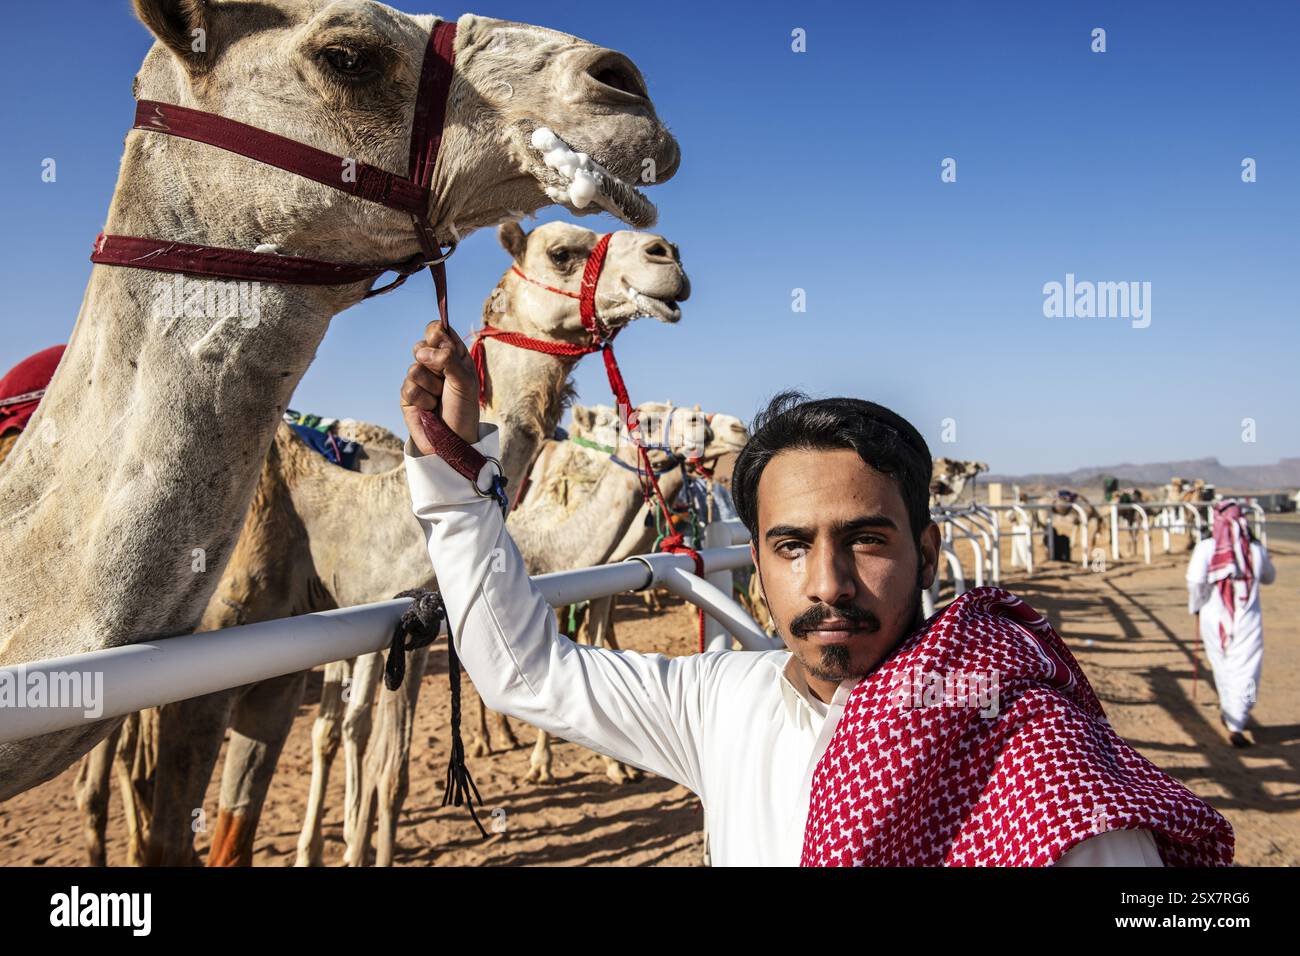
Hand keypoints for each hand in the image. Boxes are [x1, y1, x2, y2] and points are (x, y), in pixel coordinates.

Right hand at [400, 320, 479, 455]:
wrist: (454, 439)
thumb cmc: (464, 409)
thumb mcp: (464, 381)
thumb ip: (448, 360)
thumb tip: (420, 352)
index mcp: (452, 355)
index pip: (438, 330)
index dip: (437, 334)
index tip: (443, 345)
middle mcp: (434, 364)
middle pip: (421, 346)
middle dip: (434, 363)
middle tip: (446, 379)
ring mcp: (419, 378)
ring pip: (414, 368)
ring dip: (431, 387)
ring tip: (440, 398)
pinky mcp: (407, 394)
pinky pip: (408, 387)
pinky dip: (423, 399)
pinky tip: (429, 408)